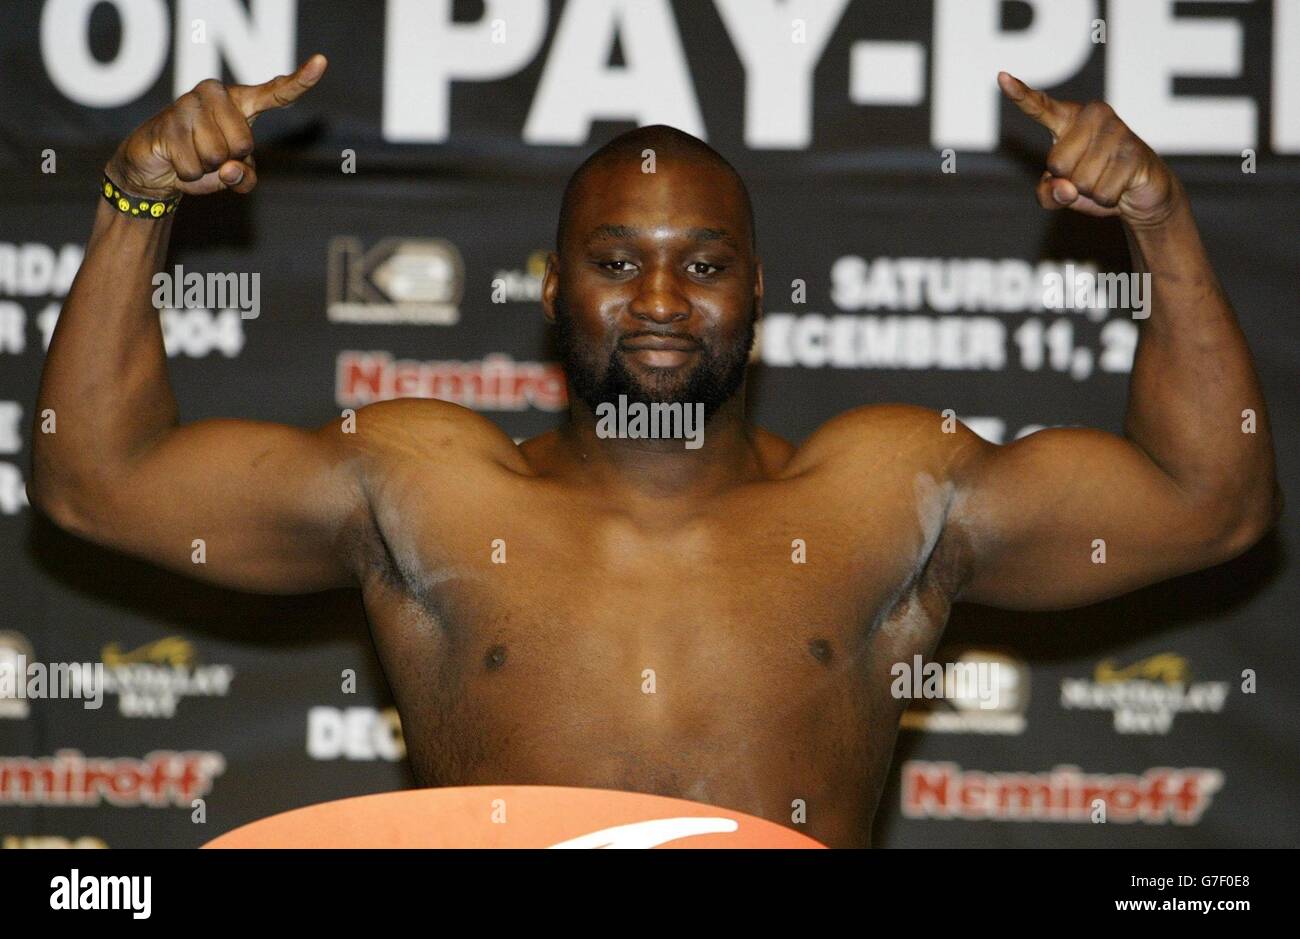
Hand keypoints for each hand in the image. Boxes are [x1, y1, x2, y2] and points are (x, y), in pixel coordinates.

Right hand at [104, 54, 327, 200]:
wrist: (157, 165)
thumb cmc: (204, 162)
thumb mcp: (235, 175)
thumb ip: (245, 176)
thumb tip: (230, 168)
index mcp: (242, 103)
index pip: (276, 92)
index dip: (300, 80)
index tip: (321, 62)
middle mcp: (217, 93)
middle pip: (243, 144)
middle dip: (228, 161)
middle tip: (211, 156)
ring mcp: (189, 102)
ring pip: (216, 156)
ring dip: (205, 168)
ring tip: (193, 155)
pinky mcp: (168, 120)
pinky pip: (192, 165)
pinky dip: (188, 174)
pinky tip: (177, 158)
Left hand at [998, 71, 1180, 227]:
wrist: (1140, 191)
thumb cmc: (1094, 183)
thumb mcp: (1059, 193)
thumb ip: (1047, 194)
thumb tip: (1066, 188)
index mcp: (1067, 119)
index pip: (1039, 107)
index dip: (1021, 95)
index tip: (1002, 77)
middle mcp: (1092, 115)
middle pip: (1057, 164)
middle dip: (1070, 181)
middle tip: (1089, 175)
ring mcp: (1117, 130)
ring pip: (1081, 181)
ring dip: (1091, 191)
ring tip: (1106, 177)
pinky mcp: (1135, 151)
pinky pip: (1103, 192)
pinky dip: (1107, 198)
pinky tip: (1120, 184)